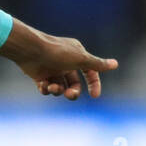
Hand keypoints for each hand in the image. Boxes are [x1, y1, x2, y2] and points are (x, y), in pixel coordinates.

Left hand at [0, 20, 117, 99]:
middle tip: (70, 95)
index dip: (94, 84)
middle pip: (74, 84)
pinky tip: (43, 85)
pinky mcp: (40, 75)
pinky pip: (46, 88)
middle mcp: (65, 62)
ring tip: (52, 87)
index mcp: (77, 55)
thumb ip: (97, 64)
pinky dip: (45, 89)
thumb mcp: (80, 59)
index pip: (90, 72)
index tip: (95, 96)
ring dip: (57, 90)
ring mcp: (52, 69)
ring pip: (60, 87)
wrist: (30, 50)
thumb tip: (115, 64)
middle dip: (73, 91)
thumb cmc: (57, 52)